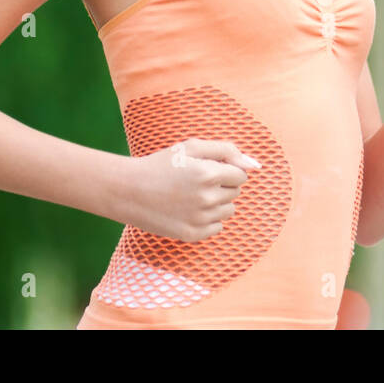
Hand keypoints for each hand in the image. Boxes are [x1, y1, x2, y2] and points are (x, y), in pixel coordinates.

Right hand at [121, 138, 258, 240]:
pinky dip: (208, 220)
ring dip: (217, 203)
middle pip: (235, 193)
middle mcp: (207, 198)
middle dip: (222, 185)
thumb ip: (227, 150)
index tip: (208, 170)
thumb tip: (255, 164)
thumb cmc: (161, 165)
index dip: (226, 170)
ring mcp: (200, 219)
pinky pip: (217, 228)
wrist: (127, 191)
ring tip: (192, 196)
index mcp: (209, 174)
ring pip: (228, 210)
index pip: (241, 175)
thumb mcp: (192, 147)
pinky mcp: (192, 235)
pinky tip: (189, 210)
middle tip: (196, 182)